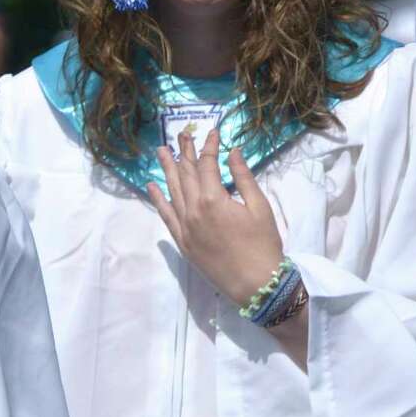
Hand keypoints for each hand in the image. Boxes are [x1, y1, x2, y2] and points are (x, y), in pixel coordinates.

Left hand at [147, 127, 283, 306]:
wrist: (256, 284)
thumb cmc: (263, 244)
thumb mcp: (260, 207)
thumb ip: (243, 177)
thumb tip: (233, 152)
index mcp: (213, 199)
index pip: (206, 165)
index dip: (209, 146)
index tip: (212, 133)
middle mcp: (193, 210)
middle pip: (185, 174)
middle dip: (184, 152)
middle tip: (182, 135)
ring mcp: (185, 228)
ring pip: (172, 191)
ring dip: (167, 169)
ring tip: (161, 151)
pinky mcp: (182, 243)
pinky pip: (166, 216)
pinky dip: (158, 200)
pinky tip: (152, 186)